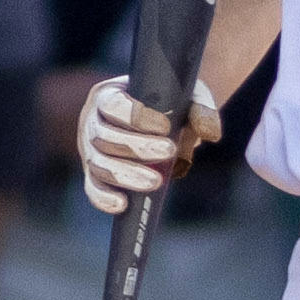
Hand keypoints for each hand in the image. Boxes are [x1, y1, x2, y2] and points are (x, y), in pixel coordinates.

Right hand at [76, 74, 220, 215]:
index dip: (136, 117)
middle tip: (169, 152)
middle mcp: (92, 121)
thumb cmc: (170, 105)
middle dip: (137, 147)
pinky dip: (104, 198)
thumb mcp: (187, 97)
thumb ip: (202, 108)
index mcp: (108, 95)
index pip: (113, 104)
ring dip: (126, 175)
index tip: (165, 126)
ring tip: (156, 181)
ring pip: (98, 164)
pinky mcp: (94, 174)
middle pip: (103, 136)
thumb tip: (211, 133)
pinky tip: (123, 204)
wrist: (162, 122)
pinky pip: (93, 188)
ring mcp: (89, 150)